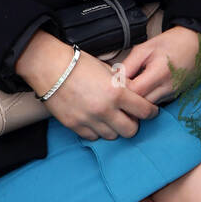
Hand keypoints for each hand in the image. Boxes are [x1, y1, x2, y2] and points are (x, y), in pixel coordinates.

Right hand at [15, 30, 159, 140]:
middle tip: (130, 116)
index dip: (151, 112)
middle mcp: (105, 110)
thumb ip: (121, 85)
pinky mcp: (75, 126)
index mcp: (116, 92)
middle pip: (131, 130)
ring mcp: (89, 120)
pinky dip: (97, 130)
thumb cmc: (78, 64)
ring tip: (111, 117)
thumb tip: (133, 94)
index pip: (144, 111)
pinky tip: (96, 120)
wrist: (50, 68)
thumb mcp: (107, 70)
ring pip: (112, 136)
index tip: (150, 111)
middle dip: (133, 124)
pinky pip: (94, 137)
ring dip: (115, 128)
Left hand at [112, 26, 200, 104]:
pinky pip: (155, 104)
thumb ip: (128, 65)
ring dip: (137, 101)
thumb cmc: (169, 43)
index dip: (122, 90)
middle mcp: (168, 87)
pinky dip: (147, 99)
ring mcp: (172, 94)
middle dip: (128, 99)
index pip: (135, 91)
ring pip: (147, 107)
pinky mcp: (174, 97)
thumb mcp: (145, 48)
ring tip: (131, 88)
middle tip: (120, 89)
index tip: (116, 83)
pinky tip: (143, 89)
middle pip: (140, 104)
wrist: (195, 44)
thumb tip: (114, 80)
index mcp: (159, 72)